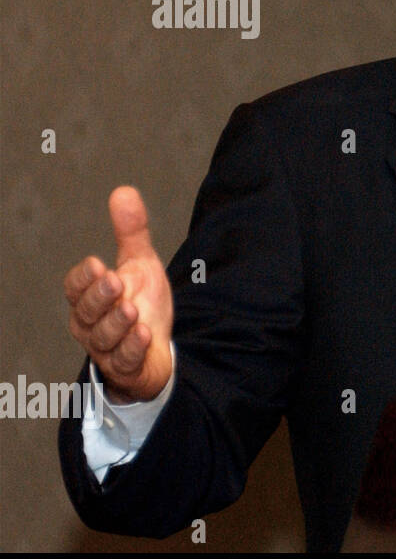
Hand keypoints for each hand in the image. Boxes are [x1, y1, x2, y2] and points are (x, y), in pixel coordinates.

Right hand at [64, 186, 173, 402]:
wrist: (156, 349)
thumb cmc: (140, 304)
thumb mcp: (140, 265)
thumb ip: (131, 233)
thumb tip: (124, 191)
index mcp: (88, 298)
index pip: (75, 287)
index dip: (85, 278)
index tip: (99, 264)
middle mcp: (90, 324)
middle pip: (86, 311)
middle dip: (99, 297)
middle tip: (115, 281)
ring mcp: (106, 348)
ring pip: (103, 337)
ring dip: (117, 322)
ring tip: (132, 308)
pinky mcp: (125, 368)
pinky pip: (123, 361)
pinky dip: (132, 348)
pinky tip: (144, 334)